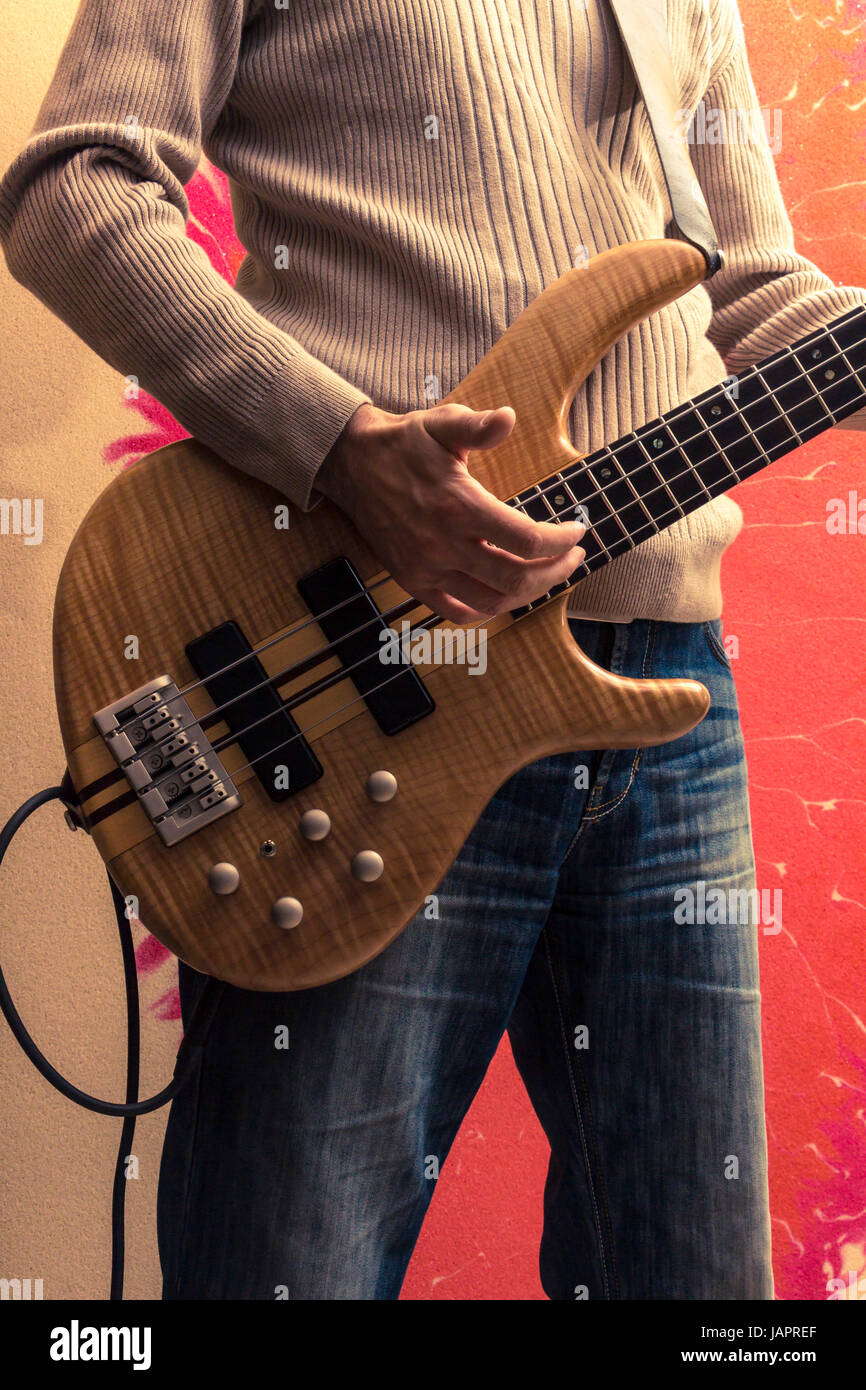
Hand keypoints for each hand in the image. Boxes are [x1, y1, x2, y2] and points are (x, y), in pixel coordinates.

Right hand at [315, 401, 585, 623]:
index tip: (577, 531)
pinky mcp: (413, 581)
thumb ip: (477, 426)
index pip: (526, 539)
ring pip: (491, 602)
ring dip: (528, 594)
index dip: (561, 540)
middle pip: (516, 578)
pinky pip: (456, 613)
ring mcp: (426, 568)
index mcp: (458, 506)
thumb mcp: (442, 424)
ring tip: (546, 575)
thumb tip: (508, 418)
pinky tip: (505, 595)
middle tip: (572, 557)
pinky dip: (488, 611)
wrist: (353, 464)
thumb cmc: (405, 443)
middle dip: (555, 571)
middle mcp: (443, 545)